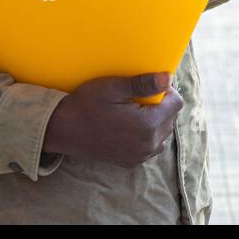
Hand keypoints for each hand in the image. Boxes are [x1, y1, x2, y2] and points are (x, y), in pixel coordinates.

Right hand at [42, 72, 182, 167]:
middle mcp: (148, 144)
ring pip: (162, 133)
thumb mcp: (114, 88)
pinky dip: (146, 135)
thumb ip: (144, 84)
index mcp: (148, 125)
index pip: (176, 103)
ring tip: (134, 111)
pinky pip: (150, 146)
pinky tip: (129, 126)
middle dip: (161, 105)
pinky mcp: (130, 161)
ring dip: (155, 121)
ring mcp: (140, 155)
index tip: (150, 85)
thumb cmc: (87, 104)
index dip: (167, 90)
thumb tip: (168, 77)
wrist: (62, 130)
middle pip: (171, 118)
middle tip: (138, 97)